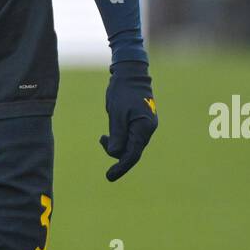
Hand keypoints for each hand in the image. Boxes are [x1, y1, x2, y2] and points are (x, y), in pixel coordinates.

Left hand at [100, 60, 156, 181]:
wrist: (130, 72)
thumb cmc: (123, 91)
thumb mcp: (117, 114)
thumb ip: (117, 135)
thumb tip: (115, 154)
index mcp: (144, 128)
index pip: (132, 155)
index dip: (120, 167)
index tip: (109, 177)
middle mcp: (148, 129)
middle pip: (132, 151)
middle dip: (117, 155)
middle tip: (101, 143)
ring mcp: (145, 125)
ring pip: (131, 145)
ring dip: (117, 145)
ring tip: (102, 137)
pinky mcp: (140, 121)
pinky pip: (130, 136)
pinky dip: (120, 138)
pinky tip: (108, 135)